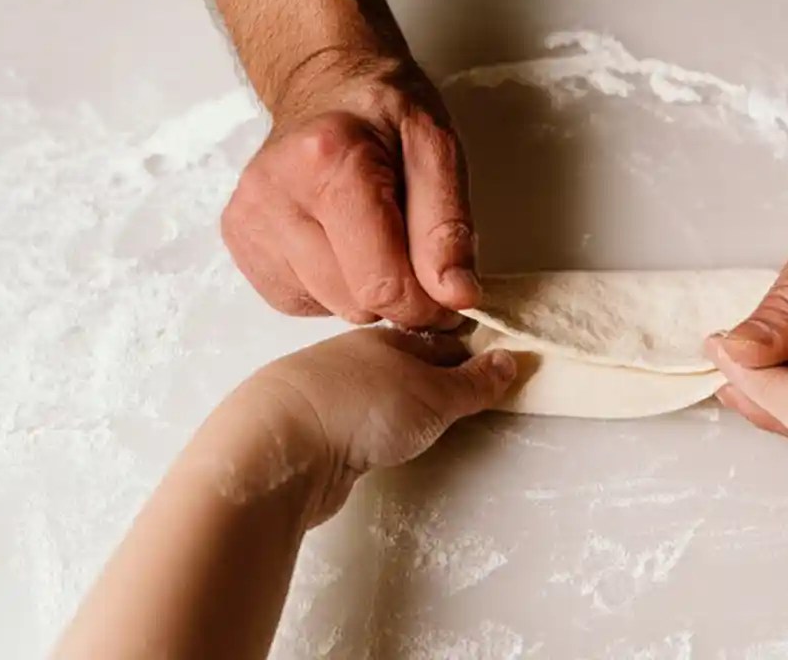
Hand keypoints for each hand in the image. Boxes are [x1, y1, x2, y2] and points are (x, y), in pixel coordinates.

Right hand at [222, 56, 478, 326]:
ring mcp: (248, 220)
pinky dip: (330, 285)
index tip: (449, 295)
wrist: (325, 85)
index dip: (426, 304)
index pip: (382, 282)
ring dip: (362, 288)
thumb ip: (448, 226)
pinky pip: (301, 301)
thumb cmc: (385, 113)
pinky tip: (337, 240)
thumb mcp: (437, 150)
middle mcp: (276, 193)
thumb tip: (457, 296)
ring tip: (370, 235)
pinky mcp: (238, 240)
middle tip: (411, 250)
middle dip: (396, 292)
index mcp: (329, 162)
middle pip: (355, 301)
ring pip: (329, 306)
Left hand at [249, 327, 515, 524]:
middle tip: (469, 398)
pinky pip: (353, 423)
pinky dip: (371, 429)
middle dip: (435, 375)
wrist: (278, 449)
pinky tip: (377, 443)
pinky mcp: (309, 431)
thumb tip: (509, 359)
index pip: (438, 338)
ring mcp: (326, 394)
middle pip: (404, 363)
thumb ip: (473, 383)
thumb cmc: (361, 408)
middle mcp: (352, 359)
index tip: (494, 365)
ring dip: (400, 404)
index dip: (468, 350)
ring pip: (376, 393)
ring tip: (427, 423)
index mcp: (385, 338)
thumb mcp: (435, 395)